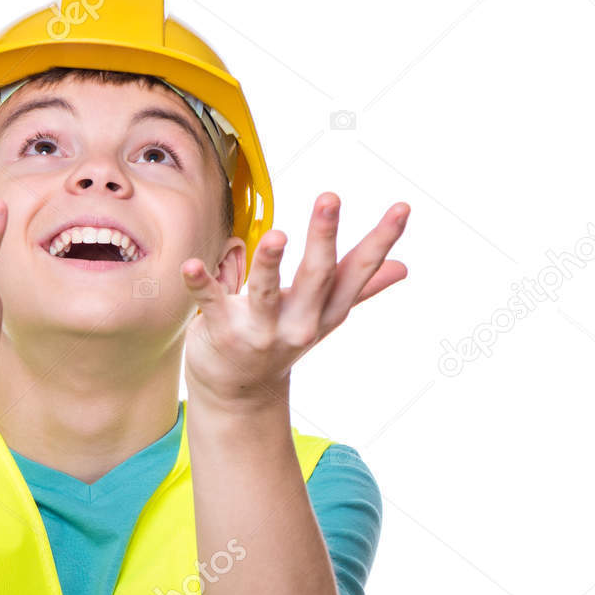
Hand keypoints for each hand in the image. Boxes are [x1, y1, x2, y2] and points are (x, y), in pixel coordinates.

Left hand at [182, 195, 409, 407]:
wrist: (239, 396)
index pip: (357, 272)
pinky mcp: (222, 332)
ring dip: (269, 264)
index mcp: (324, 310)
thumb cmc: (280, 342)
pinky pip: (212, 304)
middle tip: (330, 198)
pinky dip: (201, 284)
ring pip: (266, 294)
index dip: (380, 242)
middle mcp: (298, 323)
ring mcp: (259, 331)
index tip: (402, 208)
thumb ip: (360, 287)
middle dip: (322, 238)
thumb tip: (404, 268)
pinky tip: (190, 265)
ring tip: (276, 236)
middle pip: (316, 277)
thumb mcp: (323, 317)